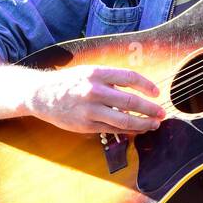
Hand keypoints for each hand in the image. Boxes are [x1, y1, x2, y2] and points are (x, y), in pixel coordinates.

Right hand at [27, 65, 165, 135]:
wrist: (41, 95)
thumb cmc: (69, 83)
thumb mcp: (88, 72)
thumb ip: (110, 80)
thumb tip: (136, 90)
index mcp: (97, 73)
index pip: (129, 78)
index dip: (147, 86)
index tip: (157, 93)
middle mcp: (94, 91)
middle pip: (131, 101)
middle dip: (150, 109)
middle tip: (162, 113)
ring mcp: (90, 110)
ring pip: (124, 120)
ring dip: (143, 124)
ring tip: (153, 124)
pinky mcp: (86, 125)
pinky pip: (113, 129)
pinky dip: (127, 130)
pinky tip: (136, 129)